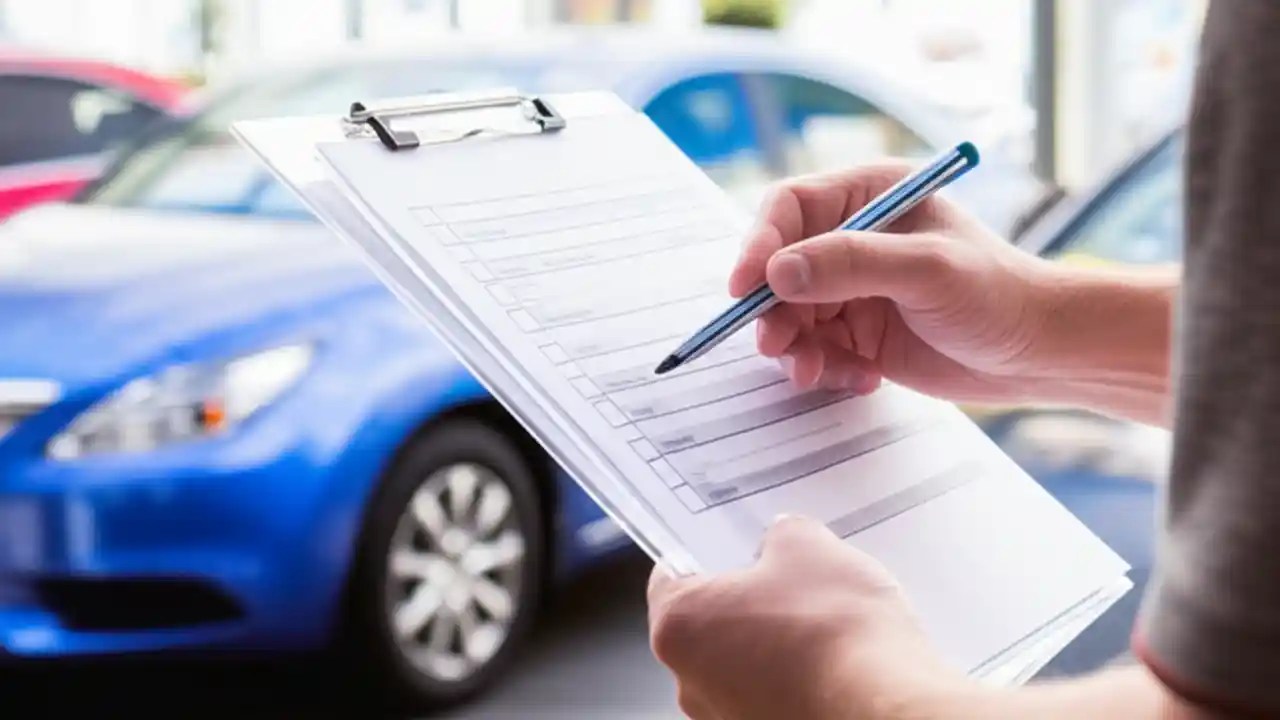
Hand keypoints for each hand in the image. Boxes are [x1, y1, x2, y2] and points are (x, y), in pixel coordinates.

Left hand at [647, 515, 983, 719]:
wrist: (884, 707)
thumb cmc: (835, 635)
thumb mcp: (809, 548)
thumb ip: (784, 535)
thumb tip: (785, 539)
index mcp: (678, 626)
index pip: (669, 575)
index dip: (703, 552)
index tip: (728, 545)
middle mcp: (690, 683)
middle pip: (707, 624)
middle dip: (746, 600)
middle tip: (789, 580)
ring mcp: (725, 718)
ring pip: (741, 665)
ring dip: (772, 644)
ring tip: (823, 624)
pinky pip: (770, 696)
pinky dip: (794, 679)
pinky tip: (834, 662)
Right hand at [731, 163, 1059, 403]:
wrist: (1039, 355)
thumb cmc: (997, 294)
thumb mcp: (926, 270)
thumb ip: (850, 264)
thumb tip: (777, 272)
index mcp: (870, 196)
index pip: (790, 208)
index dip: (760, 243)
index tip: (745, 286)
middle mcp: (854, 238)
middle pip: (779, 266)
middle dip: (773, 308)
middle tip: (774, 343)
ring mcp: (854, 288)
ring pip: (790, 313)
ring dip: (793, 345)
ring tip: (814, 370)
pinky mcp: (858, 333)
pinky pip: (814, 349)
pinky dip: (822, 367)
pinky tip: (859, 378)